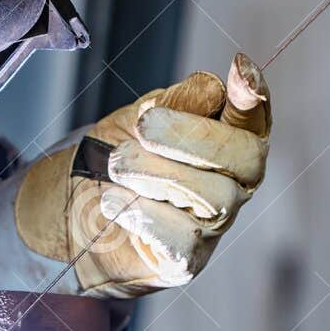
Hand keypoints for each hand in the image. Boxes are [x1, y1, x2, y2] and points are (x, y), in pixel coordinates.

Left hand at [15, 54, 270, 297]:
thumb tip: (215, 87)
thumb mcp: (141, 119)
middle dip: (192, 136)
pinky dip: (144, 214)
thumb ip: (179, 103)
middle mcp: (234, 183)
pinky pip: (184, 238)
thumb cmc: (118, 158)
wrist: (75, 211)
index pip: (254, 116)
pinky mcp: (188, 260)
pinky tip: (114, 199)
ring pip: (215, 198)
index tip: (240, 70)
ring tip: (118, 166)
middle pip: (244, 157)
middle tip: (143, 127)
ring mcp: (214, 225)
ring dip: (158, 174)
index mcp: (229, 140)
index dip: (252, 95)